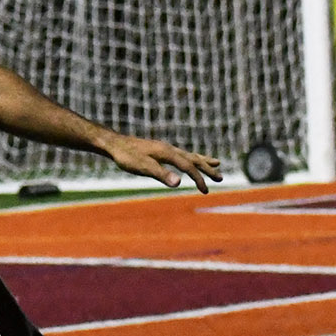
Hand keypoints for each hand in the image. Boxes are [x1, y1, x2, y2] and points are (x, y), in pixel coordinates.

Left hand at [106, 135, 222, 193]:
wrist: (114, 144)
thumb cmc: (127, 157)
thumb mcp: (144, 167)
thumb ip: (161, 174)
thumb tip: (179, 183)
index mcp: (168, 153)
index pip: (189, 167)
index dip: (198, 178)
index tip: (205, 191)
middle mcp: (170, 149)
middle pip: (194, 159)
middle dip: (207, 169)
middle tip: (221, 178)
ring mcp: (165, 149)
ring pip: (189, 155)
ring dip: (203, 161)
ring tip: (217, 163)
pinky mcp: (160, 151)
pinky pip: (181, 155)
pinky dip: (190, 158)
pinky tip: (189, 160)